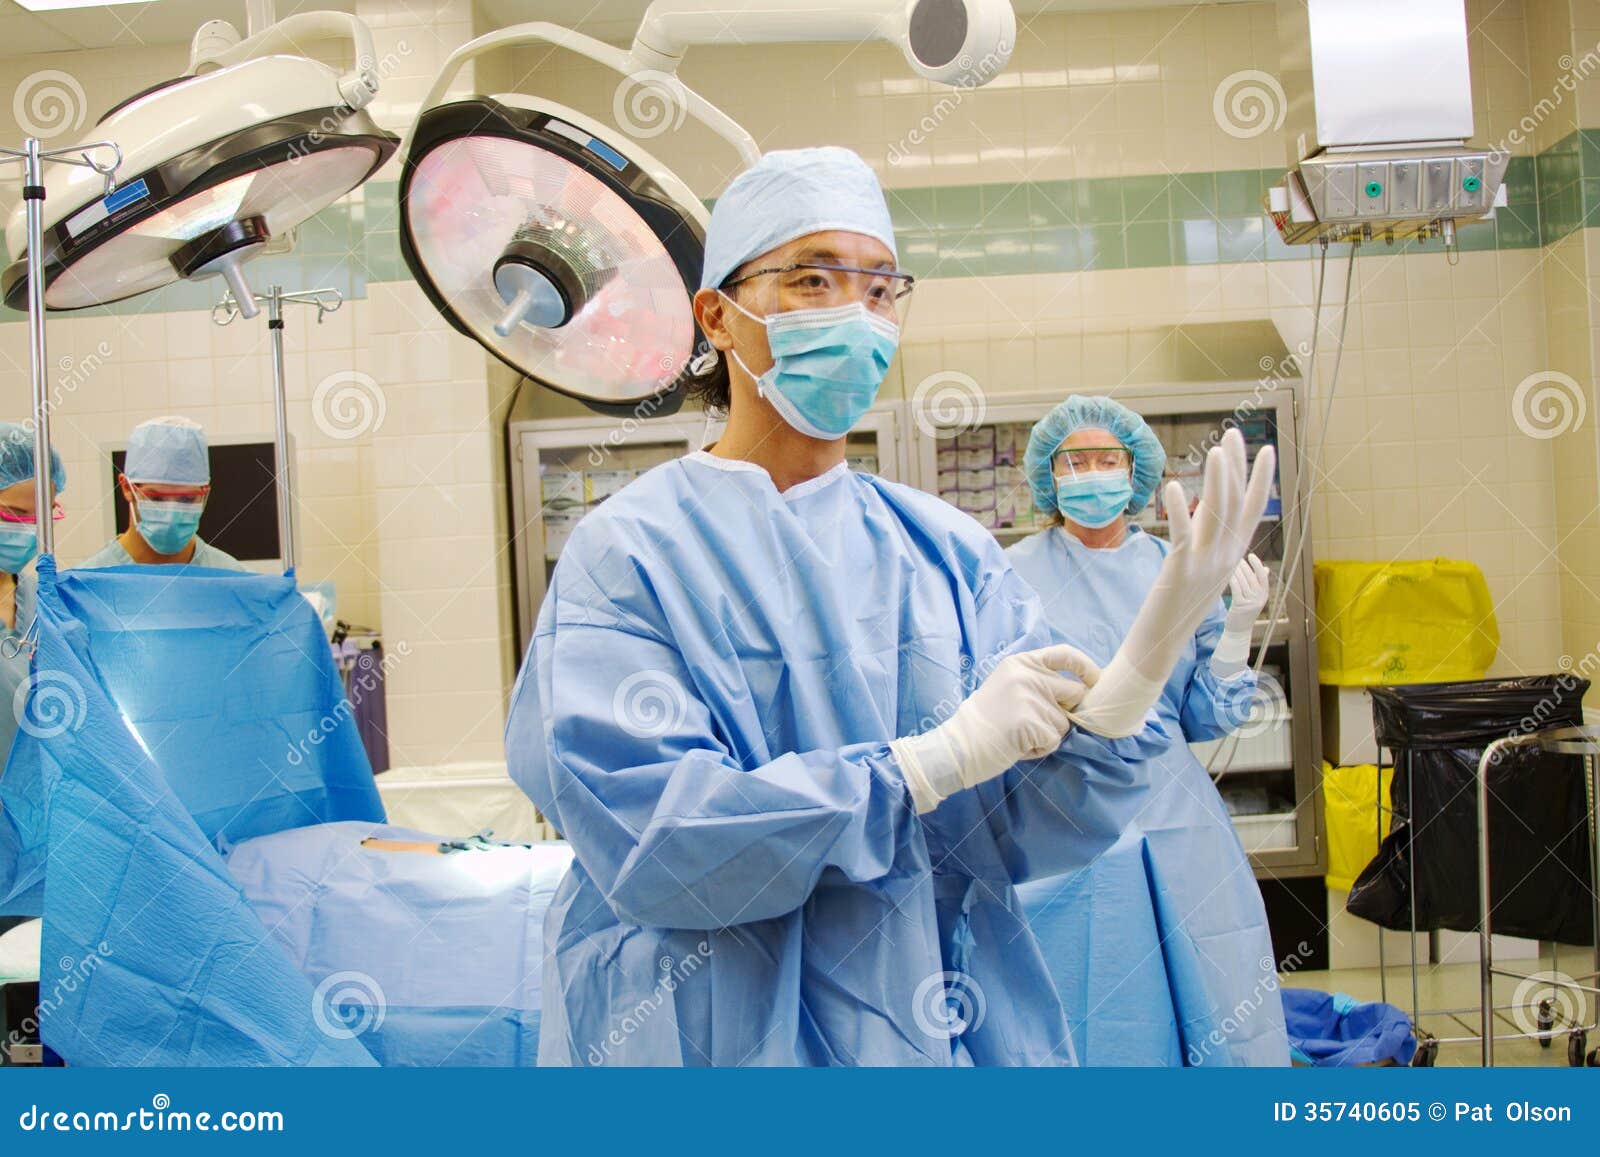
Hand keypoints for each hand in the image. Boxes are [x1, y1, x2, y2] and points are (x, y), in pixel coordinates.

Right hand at [891, 644, 1100, 812]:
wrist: (957, 747)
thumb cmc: (983, 722)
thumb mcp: (1007, 686)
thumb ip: (1037, 683)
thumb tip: (1078, 692)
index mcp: (1021, 662)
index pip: (1065, 654)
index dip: (1086, 667)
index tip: (1096, 681)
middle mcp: (1028, 675)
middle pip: (1074, 692)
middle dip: (1065, 712)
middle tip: (1035, 724)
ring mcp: (1031, 698)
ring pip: (1065, 723)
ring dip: (1047, 735)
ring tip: (1018, 736)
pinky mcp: (1032, 723)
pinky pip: (1054, 741)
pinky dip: (1039, 749)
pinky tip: (1017, 746)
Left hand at [1070, 429, 1274, 736]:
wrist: (1158, 648)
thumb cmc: (1174, 607)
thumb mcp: (1201, 572)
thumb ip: (1210, 545)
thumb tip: (1209, 515)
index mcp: (1232, 556)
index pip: (1252, 509)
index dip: (1260, 478)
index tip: (1263, 447)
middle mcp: (1226, 559)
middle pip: (1237, 504)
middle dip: (1237, 467)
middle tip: (1234, 433)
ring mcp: (1206, 566)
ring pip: (1217, 515)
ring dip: (1217, 480)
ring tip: (1214, 449)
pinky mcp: (1179, 572)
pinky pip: (1184, 536)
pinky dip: (1181, 510)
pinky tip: (1176, 486)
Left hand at [1224, 553, 1270, 633]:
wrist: (1239, 630)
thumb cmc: (1245, 611)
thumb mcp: (1255, 598)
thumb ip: (1259, 584)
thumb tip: (1266, 569)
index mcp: (1264, 595)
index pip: (1263, 576)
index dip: (1257, 565)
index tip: (1251, 555)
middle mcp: (1260, 598)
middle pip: (1251, 577)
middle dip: (1243, 566)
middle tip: (1236, 556)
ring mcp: (1251, 602)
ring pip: (1243, 582)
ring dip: (1236, 571)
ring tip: (1230, 563)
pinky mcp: (1241, 606)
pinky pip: (1236, 588)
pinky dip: (1232, 579)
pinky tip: (1227, 574)